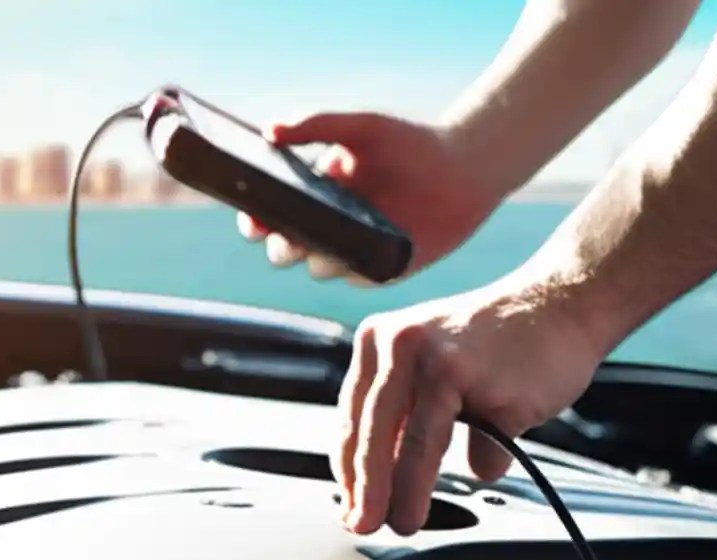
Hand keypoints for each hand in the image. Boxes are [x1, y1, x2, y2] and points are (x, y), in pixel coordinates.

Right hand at [238, 112, 501, 281]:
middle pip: (283, 251)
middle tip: (285, 230)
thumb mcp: (361, 128)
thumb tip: (269, 131)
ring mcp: (352, 252)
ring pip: (318, 267)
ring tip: (327, 235)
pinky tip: (359, 248)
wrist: (465, 167)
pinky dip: (354, 265)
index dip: (253, 220)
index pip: (267, 216)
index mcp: (311, 197)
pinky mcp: (381, 269)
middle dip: (280, 244)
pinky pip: (356, 276)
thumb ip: (316, 125)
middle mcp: (326, 229)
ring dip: (317, 254)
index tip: (252, 216)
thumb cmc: (408, 144)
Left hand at [335, 281, 607, 535]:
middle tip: (364, 523)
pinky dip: (482, 465)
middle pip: (373, 432)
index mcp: (379, 341)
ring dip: (407, 491)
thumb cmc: (496, 339)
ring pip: (414, 443)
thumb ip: (406, 411)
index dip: (348, 467)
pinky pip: (478, 441)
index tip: (349, 502)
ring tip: (405, 521)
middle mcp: (401, 344)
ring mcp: (442, 360)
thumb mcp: (429, 361)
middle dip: (367, 489)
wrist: (561, 302)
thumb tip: (387, 476)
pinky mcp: (486, 381)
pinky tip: (483, 476)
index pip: (352, 416)